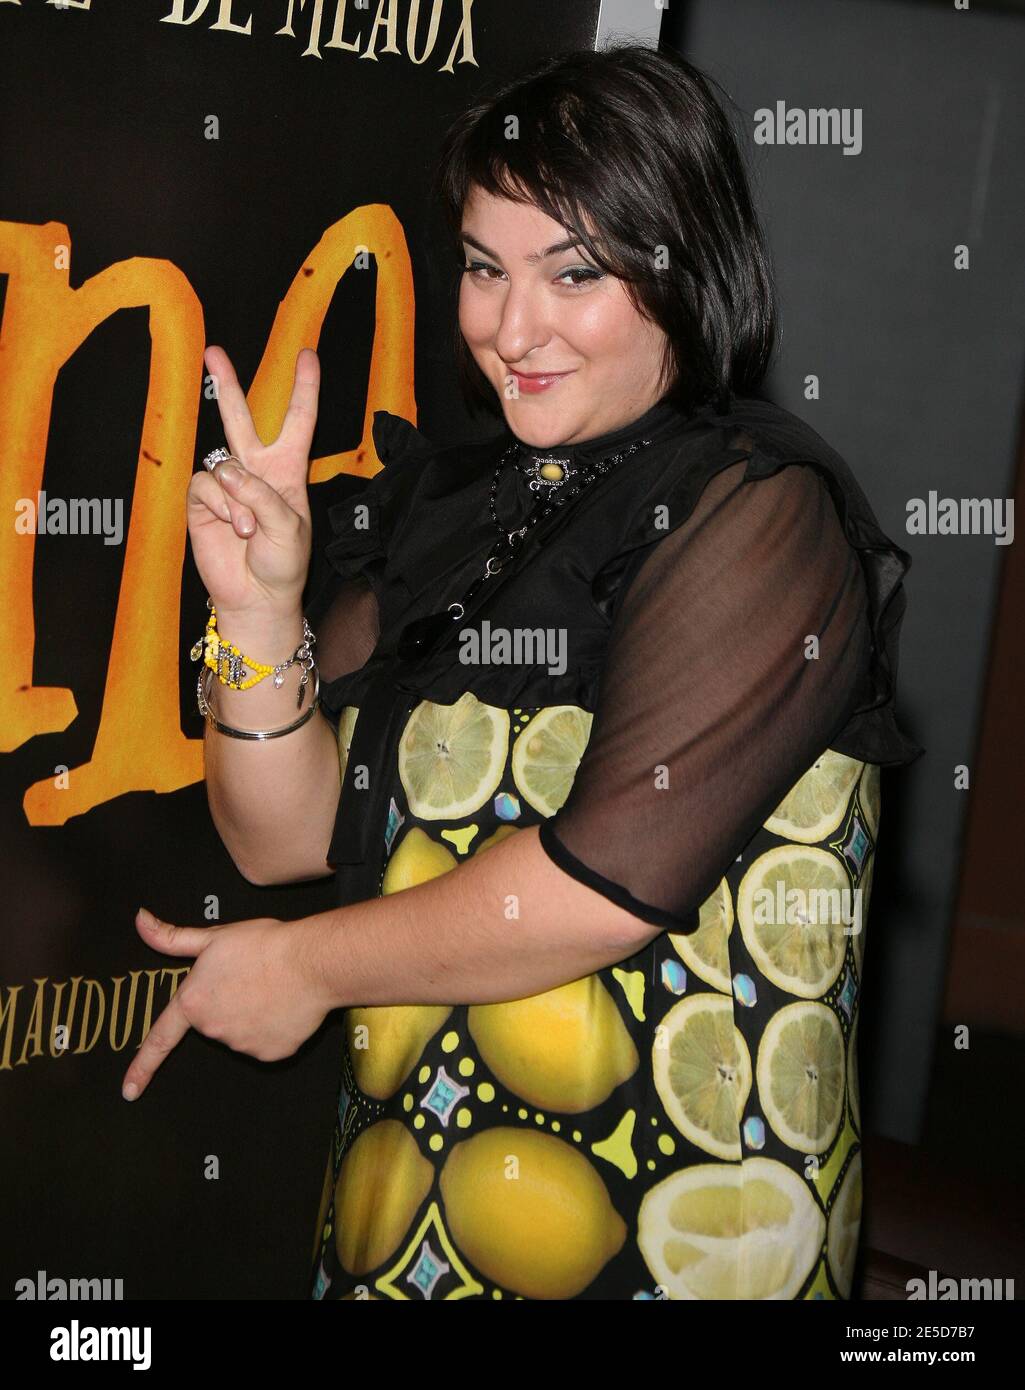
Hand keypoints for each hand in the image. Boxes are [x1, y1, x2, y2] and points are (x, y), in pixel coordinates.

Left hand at [121, 906, 330, 1100]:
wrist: (311, 963)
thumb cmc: (263, 945)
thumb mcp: (214, 937)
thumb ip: (172, 937)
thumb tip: (139, 920)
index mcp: (193, 1003)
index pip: (160, 1039)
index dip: (141, 1067)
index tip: (128, 1091)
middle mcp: (213, 1030)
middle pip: (214, 1022)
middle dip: (226, 1004)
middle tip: (250, 978)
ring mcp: (242, 1046)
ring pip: (241, 1032)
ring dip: (252, 1015)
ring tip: (273, 987)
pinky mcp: (271, 1054)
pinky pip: (267, 1042)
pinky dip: (275, 1027)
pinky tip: (286, 1005)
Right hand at [188, 345, 319, 619]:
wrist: (257, 598)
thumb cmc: (283, 563)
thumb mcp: (288, 527)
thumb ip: (261, 495)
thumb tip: (227, 473)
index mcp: (287, 470)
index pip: (298, 421)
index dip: (304, 388)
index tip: (307, 355)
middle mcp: (255, 471)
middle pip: (240, 418)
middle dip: (227, 385)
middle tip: (214, 352)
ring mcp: (227, 486)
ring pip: (223, 464)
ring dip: (237, 499)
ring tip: (248, 530)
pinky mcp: (202, 502)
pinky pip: (206, 487)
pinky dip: (221, 507)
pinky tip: (231, 529)